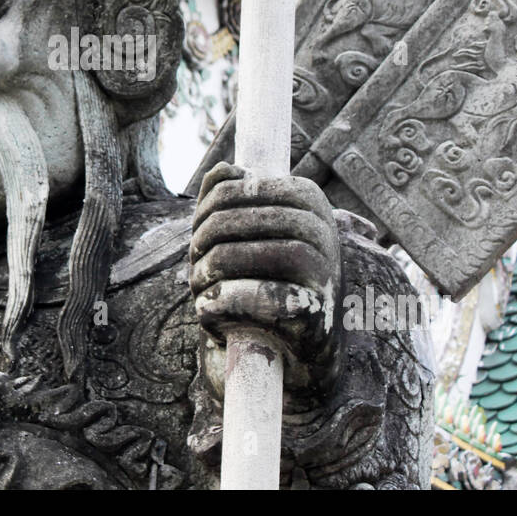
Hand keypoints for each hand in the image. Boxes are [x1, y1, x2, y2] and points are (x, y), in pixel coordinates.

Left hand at [190, 162, 341, 389]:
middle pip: (230, 222)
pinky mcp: (313, 314)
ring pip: (234, 257)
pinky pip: (248, 299)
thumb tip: (223, 169)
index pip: (236, 187)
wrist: (305, 346)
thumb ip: (234, 195)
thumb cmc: (271, 278)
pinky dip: (218, 304)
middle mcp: (321, 230)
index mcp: (308, 199)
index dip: (204, 209)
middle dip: (200, 244)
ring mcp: (321, 272)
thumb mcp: (254, 232)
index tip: (198, 236)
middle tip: (195, 265)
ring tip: (200, 288)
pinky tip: (210, 310)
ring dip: (203, 274)